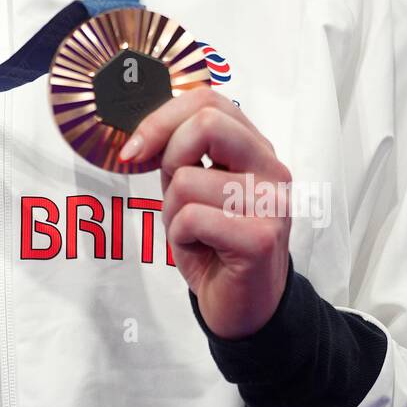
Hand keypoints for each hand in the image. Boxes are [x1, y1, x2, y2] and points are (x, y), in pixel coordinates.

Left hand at [118, 86, 291, 338]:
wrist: (244, 306)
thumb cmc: (214, 243)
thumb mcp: (192, 186)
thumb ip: (178, 153)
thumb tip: (138, 135)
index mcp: (255, 149)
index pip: (208, 100)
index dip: (162, 118)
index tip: (135, 149)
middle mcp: (271, 169)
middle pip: (207, 122)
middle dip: (170, 155)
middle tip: (173, 191)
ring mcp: (271, 203)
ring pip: (188, 179)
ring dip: (173, 211)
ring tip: (196, 232)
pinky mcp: (261, 238)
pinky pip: (192, 217)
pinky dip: (181, 235)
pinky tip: (202, 248)